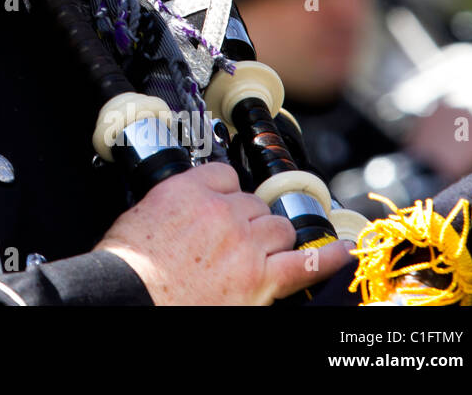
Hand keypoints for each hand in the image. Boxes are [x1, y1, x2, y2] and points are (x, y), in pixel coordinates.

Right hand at [94, 162, 351, 304]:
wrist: (130, 296)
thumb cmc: (128, 267)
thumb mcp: (140, 216)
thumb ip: (171, 205)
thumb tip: (180, 210)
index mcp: (188, 190)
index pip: (225, 175)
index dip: (224, 192)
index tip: (223, 203)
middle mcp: (221, 212)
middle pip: (254, 203)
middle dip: (247, 220)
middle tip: (233, 240)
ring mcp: (245, 245)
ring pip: (279, 227)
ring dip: (272, 238)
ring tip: (260, 253)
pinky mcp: (260, 278)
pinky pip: (305, 263)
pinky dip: (328, 258)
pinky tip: (342, 252)